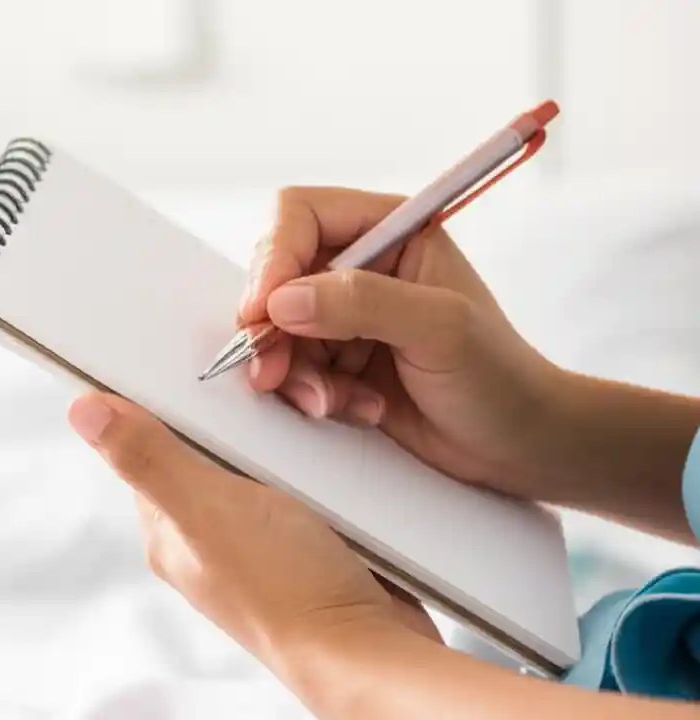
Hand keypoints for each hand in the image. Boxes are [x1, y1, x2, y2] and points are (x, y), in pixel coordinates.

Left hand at [66, 396, 695, 719]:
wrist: (370, 650)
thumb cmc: (290, 591)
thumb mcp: (209, 508)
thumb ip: (148, 457)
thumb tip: (84, 410)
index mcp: (168, 527)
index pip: (148, 441)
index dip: (168, 398)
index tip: (195, 362)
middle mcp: (204, 534)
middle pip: (208, 445)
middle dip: (240, 413)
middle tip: (272, 386)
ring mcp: (254, 540)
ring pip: (259, 460)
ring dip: (284, 434)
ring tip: (309, 416)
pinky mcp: (303, 542)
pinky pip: (300, 482)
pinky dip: (315, 463)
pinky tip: (332, 449)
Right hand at [237, 186, 568, 495]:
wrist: (521, 445)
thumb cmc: (501, 376)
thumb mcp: (440, 329)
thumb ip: (362, 303)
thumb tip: (283, 300)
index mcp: (390, 230)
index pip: (300, 216)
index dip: (273, 258)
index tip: (262, 312)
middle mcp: (360, 266)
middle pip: (276, 277)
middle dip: (273, 330)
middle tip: (271, 373)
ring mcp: (345, 317)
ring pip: (277, 331)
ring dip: (296, 373)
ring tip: (337, 403)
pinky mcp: (337, 363)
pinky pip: (292, 371)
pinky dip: (312, 396)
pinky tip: (359, 410)